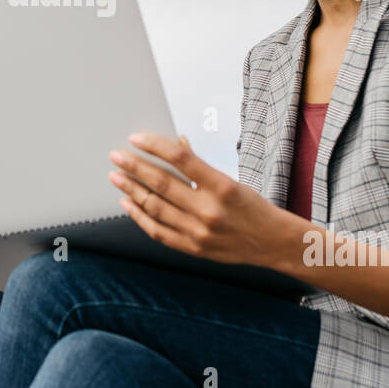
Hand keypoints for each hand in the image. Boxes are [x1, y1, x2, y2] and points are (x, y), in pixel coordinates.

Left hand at [109, 132, 290, 269]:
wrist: (272, 242)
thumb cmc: (253, 207)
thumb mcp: (231, 180)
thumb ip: (201, 167)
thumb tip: (176, 146)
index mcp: (222, 186)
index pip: (181, 159)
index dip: (155, 146)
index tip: (136, 138)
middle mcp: (209, 210)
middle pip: (162, 183)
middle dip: (134, 167)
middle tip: (116, 156)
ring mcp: (199, 232)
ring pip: (155, 207)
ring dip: (132, 190)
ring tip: (117, 177)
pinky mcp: (193, 248)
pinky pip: (158, 232)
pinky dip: (140, 217)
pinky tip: (128, 203)